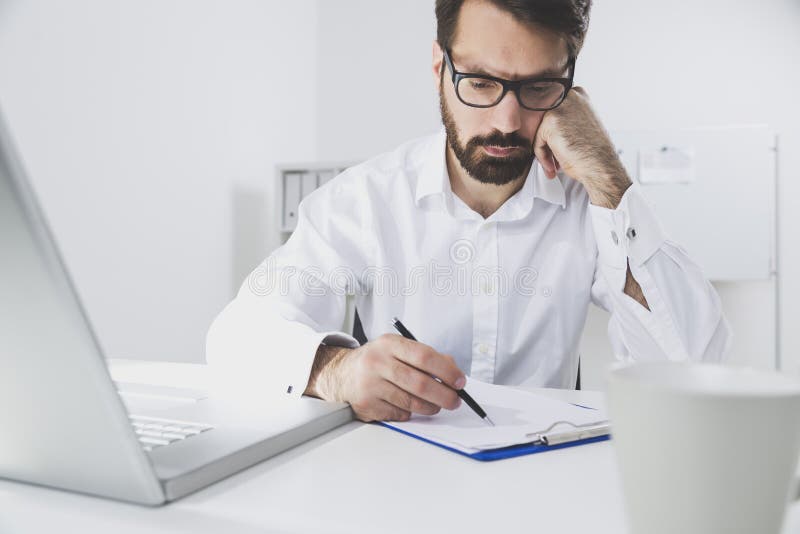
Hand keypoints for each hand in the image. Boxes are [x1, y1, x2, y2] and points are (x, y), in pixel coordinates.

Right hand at [307, 334, 464, 421]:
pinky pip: (399, 414)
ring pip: (411, 403)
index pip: (424, 356)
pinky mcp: (367, 405)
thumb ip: (425, 356)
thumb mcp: (397, 349)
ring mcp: (370, 385)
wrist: (342, 374)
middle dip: (444, 395)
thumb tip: (453, 371)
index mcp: (389, 344)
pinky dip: (410, 413)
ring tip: (436, 405)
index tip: (459, 381)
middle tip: (455, 400)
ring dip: (430, 407)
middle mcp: (377, 363)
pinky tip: (408, 406)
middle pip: (420, 383)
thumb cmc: (377, 361)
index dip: (446, 370)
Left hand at [533, 86, 630, 208]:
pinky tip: (554, 165)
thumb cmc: (594, 152)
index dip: (554, 135)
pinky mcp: (551, 121)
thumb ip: (566, 120)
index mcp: (579, 95)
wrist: (601, 165)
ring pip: (540, 132)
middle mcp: (570, 97)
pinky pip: (537, 142)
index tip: (557, 148)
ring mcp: (560, 107)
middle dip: (547, 142)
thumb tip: (549, 127)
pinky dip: (543, 157)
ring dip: (546, 152)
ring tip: (555, 165)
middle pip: (545, 121)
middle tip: (554, 160)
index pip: (553, 112)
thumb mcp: (581, 126)